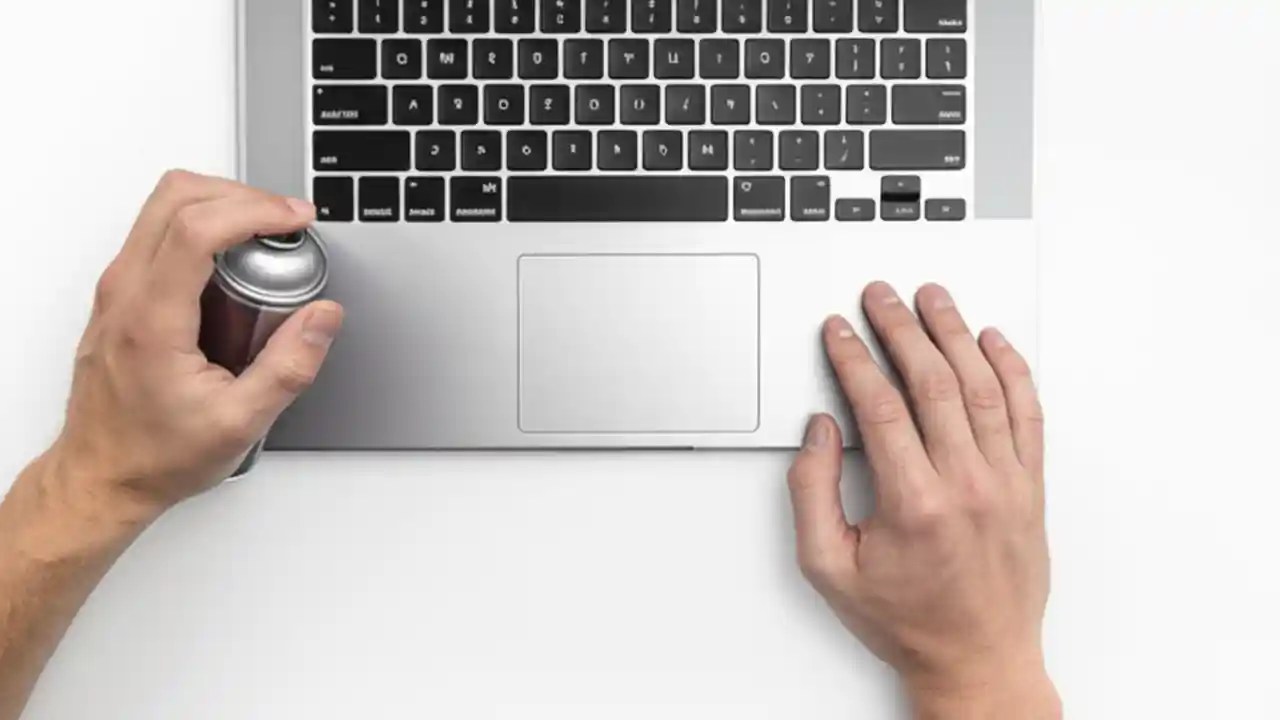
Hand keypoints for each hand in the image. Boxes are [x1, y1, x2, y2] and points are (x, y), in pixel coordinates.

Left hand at [49, 170, 344, 519]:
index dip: (254, 210)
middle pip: (175, 195)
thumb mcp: (239, 424)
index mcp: (150, 320)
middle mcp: (124, 292)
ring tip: (267, 238)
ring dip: (221, 205)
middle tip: (285, 220)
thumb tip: (324, 318)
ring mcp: (117, 289)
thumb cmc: (154, 456)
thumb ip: (289, 367)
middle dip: (240, 194)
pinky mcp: (122, 293)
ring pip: (163, 205)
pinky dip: (203, 225)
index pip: (195, 228)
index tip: (294, 220)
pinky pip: (158, 231)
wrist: (100, 478)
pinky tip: (237, 260)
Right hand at [786, 282, 1058, 718]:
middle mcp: (967, 485)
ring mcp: (1006, 483)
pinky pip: (1027, 414)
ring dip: (955, 334)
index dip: (854, 359)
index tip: (838, 332)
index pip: (882, 406)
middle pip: (933, 382)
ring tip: (933, 299)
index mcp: (915, 503)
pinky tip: (994, 341)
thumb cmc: (907, 620)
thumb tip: (821, 431)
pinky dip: (1013, 371)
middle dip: (900, 329)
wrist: (979, 660)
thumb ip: (812, 493)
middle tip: (880, 296)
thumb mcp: (829, 568)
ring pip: (982, 387)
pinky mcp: (1030, 487)